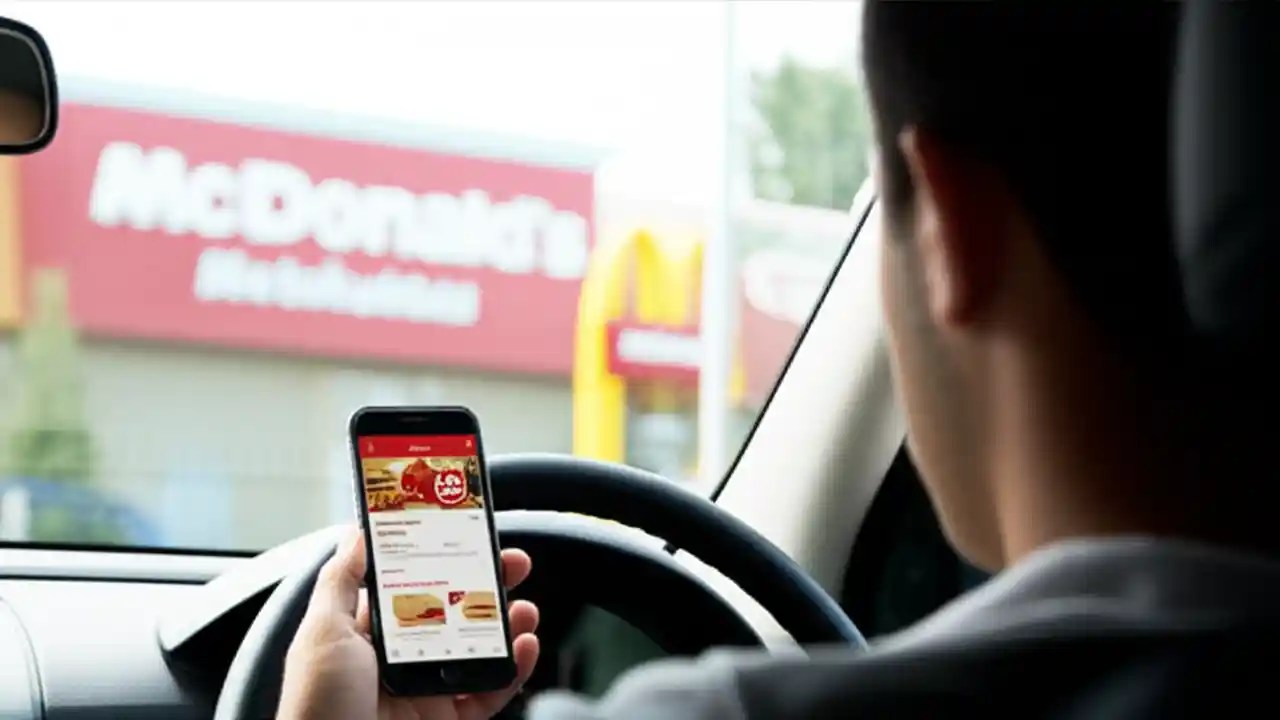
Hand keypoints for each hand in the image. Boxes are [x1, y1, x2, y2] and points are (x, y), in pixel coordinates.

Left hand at [278, 527, 539, 719]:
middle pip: (454, 612)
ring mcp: (427, 691)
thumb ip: (340, 580)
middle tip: (512, 563)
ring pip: (479, 650)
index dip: (442, 558)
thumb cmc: (315, 706)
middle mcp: (400, 660)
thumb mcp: (321, 632)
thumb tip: (357, 531)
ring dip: (507, 625)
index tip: (466, 535)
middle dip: (487, 584)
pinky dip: (514, 671)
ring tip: (524, 608)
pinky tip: (524, 648)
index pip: (411, 584)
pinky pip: (491, 694)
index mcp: (367, 634)